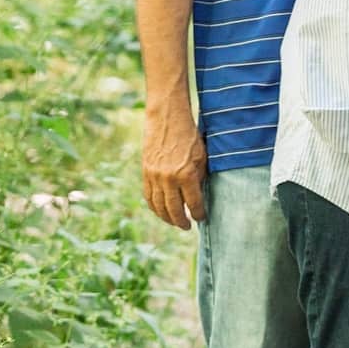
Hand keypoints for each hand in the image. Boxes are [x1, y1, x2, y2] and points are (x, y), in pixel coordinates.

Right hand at [141, 99, 206, 229]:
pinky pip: (149, 196)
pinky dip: (154, 206)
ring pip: (158, 205)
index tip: (202, 218)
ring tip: (175, 222)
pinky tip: (160, 211)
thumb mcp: (202, 156)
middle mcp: (169, 178)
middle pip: (173, 209)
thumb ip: (200, 177)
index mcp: (186, 175)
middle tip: (187, 227)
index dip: (198, 214)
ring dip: (166, 217)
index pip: (193, 203)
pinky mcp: (145, 173)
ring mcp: (154, 177)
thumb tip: (198, 196)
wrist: (167, 120)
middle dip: (181, 221)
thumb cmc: (190, 137)